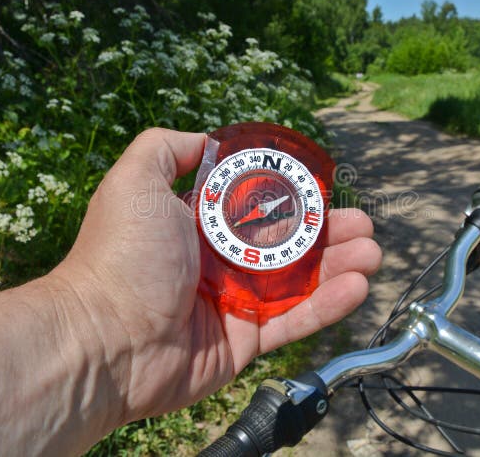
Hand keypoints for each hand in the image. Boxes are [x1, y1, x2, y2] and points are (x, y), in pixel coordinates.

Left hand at [54, 128, 381, 423]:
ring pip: (299, 282)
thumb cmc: (122, 255)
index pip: (257, 205)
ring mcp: (234, 302)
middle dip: (328, 232)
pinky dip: (328, 306)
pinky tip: (358, 288)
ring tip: (373, 253)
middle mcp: (219, 260)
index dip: (293, 196)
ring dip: (339, 266)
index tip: (325, 187)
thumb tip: (209, 140)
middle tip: (364, 224)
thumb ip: (168, 148)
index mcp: (198, 224)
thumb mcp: (136, 181)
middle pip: (287, 243)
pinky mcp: (245, 340)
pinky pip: (294, 321)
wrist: (105, 339)